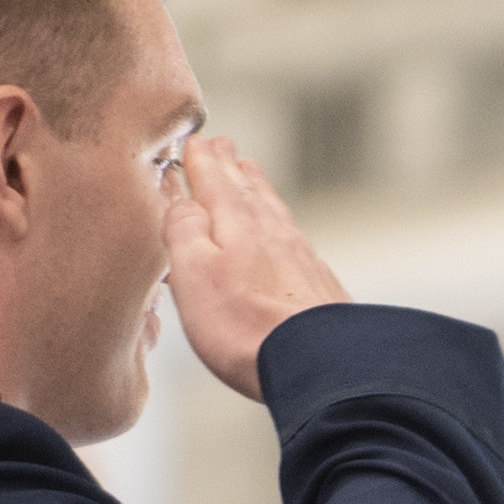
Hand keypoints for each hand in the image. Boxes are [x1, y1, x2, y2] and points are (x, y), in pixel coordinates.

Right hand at [162, 135, 348, 400]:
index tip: (196, 140)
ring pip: (274, 212)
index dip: (201, 158)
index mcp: (236, 222)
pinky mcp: (319, 287)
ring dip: (259, 190)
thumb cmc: (247, 326)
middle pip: (247, 189)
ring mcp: (301, 258)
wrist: (320, 364)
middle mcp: (272, 232)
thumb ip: (183, 229)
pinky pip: (294, 242)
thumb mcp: (194, 273)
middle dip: (231, 166)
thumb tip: (183, 199)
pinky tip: (285, 235)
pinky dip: (281, 227)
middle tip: (224, 146)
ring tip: (251, 174)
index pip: (213, 178)